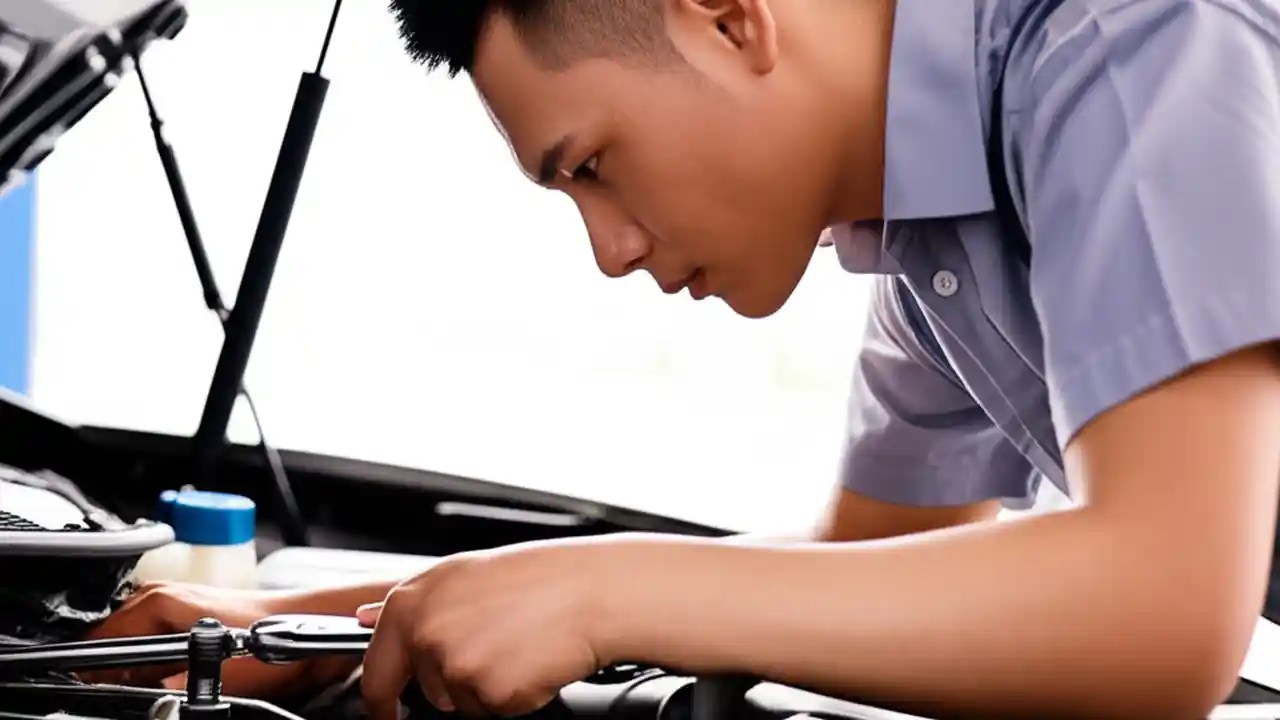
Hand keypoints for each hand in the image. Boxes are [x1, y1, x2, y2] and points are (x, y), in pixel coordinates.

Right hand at [77, 581, 358, 699]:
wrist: (311, 629)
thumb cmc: (275, 640)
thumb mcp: (216, 677)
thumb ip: (165, 687)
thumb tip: (136, 698)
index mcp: (156, 602)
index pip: (94, 642)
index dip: (93, 675)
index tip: (100, 693)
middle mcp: (160, 595)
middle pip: (108, 642)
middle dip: (113, 671)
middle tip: (135, 691)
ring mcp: (174, 602)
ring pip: (129, 643)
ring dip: (135, 668)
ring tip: (158, 683)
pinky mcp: (188, 614)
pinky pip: (150, 642)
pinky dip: (152, 662)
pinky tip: (170, 675)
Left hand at [358, 541, 613, 717]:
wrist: (592, 591)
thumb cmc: (538, 580)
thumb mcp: (464, 577)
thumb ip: (416, 605)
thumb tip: (367, 618)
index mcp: (411, 600)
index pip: (375, 667)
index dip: (381, 699)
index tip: (385, 711)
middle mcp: (425, 631)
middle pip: (424, 691)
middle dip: (452, 688)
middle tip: (492, 658)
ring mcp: (453, 663)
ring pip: (461, 704)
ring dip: (488, 687)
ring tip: (518, 643)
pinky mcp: (486, 692)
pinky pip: (492, 712)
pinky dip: (514, 696)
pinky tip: (531, 660)